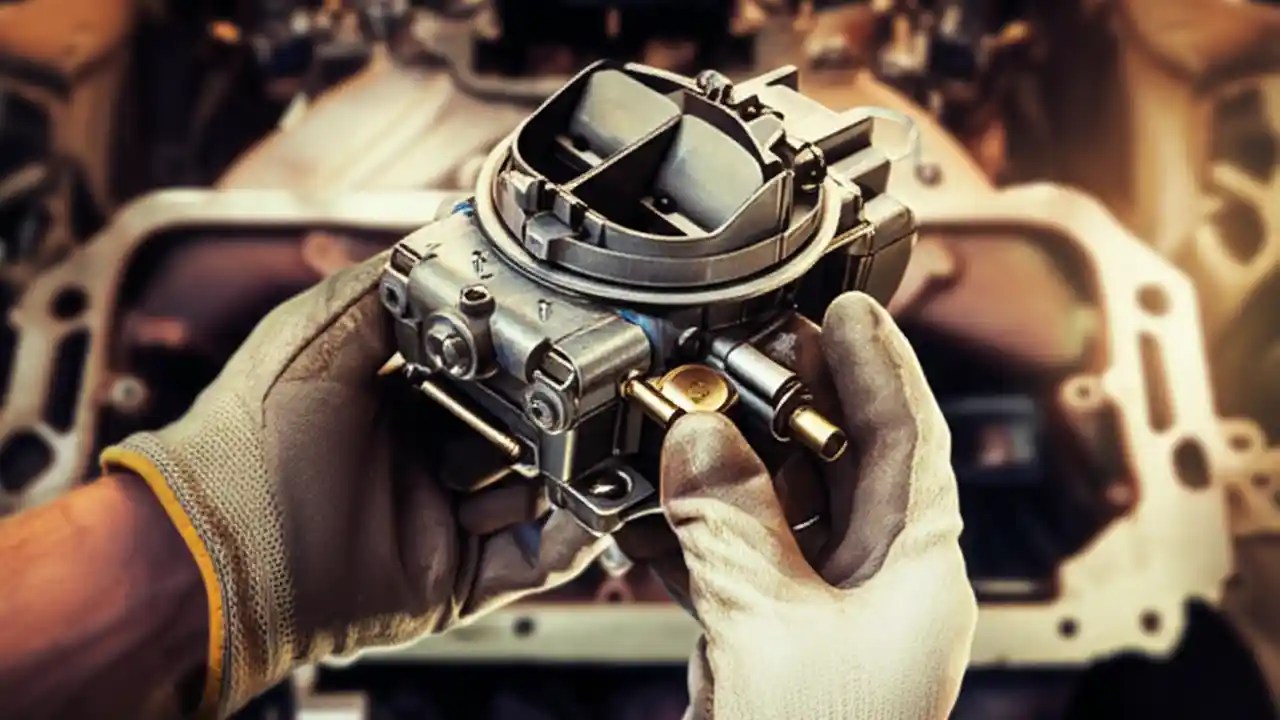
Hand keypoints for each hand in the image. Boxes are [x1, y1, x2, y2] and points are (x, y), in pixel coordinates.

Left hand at [102, 253, 607, 717]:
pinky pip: (531, 559)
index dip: (524, 361)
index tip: (560, 342)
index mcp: (396, 401)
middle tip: (588, 396)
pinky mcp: (456, 578)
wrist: (221, 547)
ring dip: (571, 475)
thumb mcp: (315, 332)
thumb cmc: (247, 441)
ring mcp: (443, 520)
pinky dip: (570, 538)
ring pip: (536, 495)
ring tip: (600, 449)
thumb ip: (382, 285)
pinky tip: (594, 508)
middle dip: (556, 417)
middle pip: (520, 433)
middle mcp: (425, 459)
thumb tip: (440, 235)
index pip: (484, 375)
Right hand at [657, 293, 975, 719]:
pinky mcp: (773, 644)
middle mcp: (880, 585)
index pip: (909, 435)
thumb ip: (733, 526)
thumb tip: (700, 442)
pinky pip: (738, 562)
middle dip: (793, 400)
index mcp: (919, 571)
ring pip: (781, 509)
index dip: (879, 361)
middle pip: (842, 461)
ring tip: (689, 411)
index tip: (849, 305)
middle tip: (749, 346)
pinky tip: (652, 503)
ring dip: (730, 462)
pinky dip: (695, 526)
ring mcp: (825, 615)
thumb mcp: (774, 628)